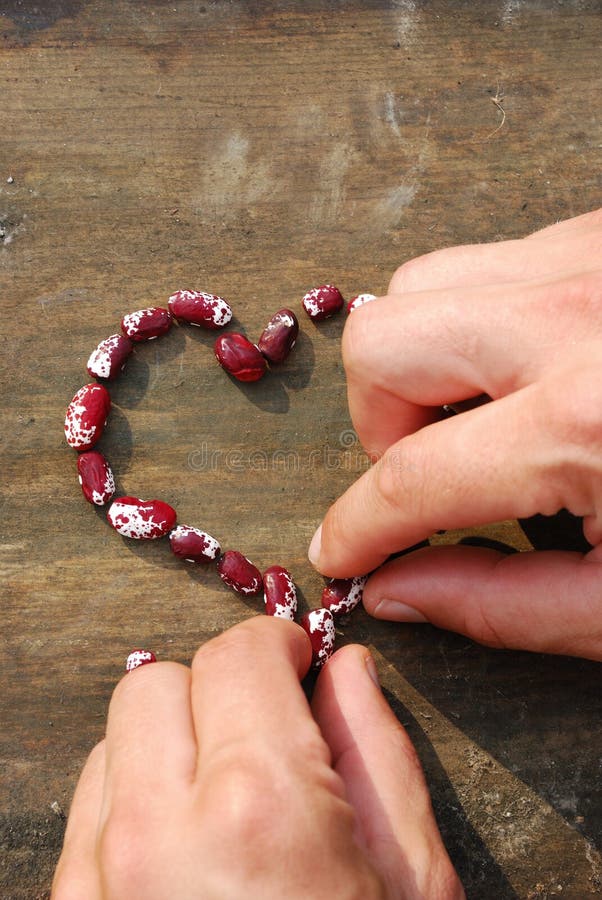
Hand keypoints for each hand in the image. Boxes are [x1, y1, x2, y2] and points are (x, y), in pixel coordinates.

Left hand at [52, 616, 462, 898]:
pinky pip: (85, 818)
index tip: (294, 663)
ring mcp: (96, 891)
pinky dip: (131, 805)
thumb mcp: (412, 884)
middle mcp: (156, 839)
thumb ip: (375, 752)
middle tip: (262, 729)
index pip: (236, 657)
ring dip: (167, 745)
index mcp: (260, 811)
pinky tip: (185, 852)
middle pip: (155, 685)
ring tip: (223, 798)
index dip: (274, 648)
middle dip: (214, 688)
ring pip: (110, 744)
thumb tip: (345, 670)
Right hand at [309, 208, 601, 660]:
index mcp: (584, 424)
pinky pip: (498, 262)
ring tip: (488, 420)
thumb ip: (506, 606)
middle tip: (435, 473)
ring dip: (428, 362)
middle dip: (380, 422)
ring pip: (426, 283)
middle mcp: (577, 315)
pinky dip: (488, 322)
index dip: (354, 528)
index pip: (406, 478)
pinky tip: (543, 372)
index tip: (338, 551)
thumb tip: (395, 593)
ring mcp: (599, 254)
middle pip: (382, 342)